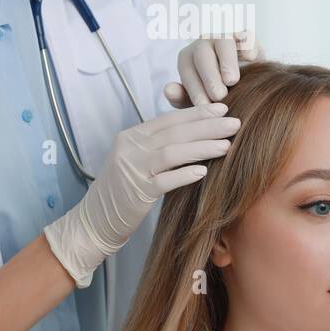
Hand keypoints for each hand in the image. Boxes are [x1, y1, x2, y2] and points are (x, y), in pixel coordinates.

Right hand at [43, 103, 241, 287]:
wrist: (95, 221)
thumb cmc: (122, 191)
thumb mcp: (136, 160)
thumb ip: (157, 144)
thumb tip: (194, 131)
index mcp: (131, 136)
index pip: (169, 119)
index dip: (197, 113)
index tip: (223, 109)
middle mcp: (130, 148)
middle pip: (174, 132)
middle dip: (207, 126)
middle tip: (234, 123)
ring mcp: (131, 170)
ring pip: (171, 152)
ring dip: (201, 147)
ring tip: (226, 146)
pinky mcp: (135, 193)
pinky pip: (164, 181)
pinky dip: (184, 174)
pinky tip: (204, 172)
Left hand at [164, 31, 262, 107]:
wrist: (244, 83)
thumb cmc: (213, 92)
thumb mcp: (198, 98)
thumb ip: (182, 98)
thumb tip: (168, 89)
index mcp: (188, 59)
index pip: (187, 71)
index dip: (194, 88)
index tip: (203, 105)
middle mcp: (204, 44)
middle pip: (202, 54)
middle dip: (210, 76)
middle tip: (218, 96)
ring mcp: (225, 38)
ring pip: (224, 42)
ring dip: (227, 61)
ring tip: (232, 80)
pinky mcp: (246, 36)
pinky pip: (247, 36)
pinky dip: (248, 45)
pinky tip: (252, 57)